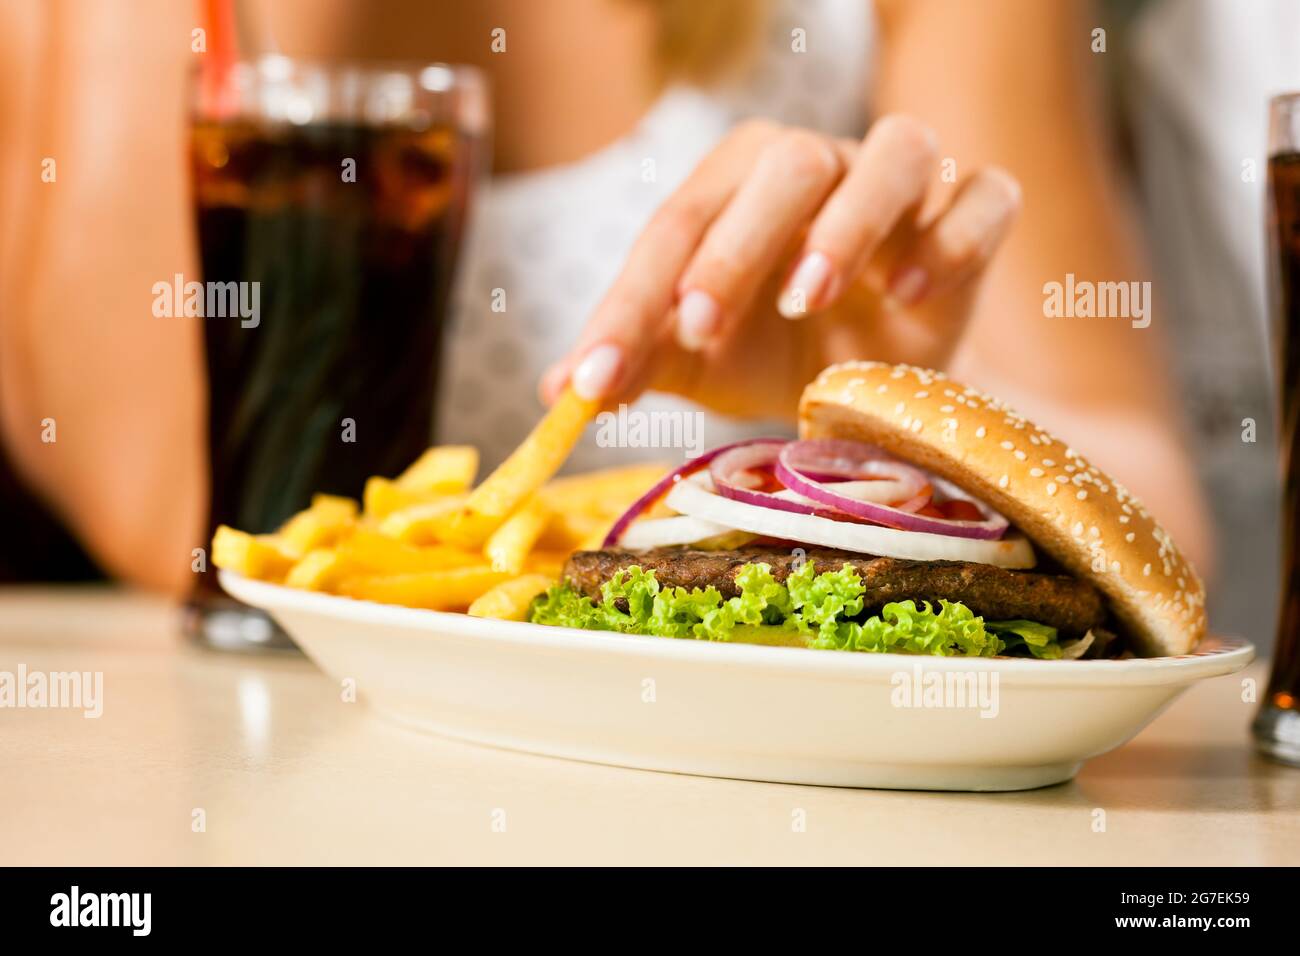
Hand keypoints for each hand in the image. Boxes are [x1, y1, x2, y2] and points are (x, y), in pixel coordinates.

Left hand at [540, 115, 1020, 417]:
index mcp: (737, 186)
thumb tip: (555, 394)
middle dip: (735, 247)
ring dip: (851, 220)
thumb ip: (640, 361)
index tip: (596, 379)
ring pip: (895, 152)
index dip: (632, 302)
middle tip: (700, 327)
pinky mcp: (973, 213)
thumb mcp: (702, 361)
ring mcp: (905, 183)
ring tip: (809, 296)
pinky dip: (953, 237)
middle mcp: (820, 166)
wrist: (873, 376)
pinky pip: (984, 197)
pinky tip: (910, 293)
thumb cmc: (776, 349)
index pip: (677, 226)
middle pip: (783, 168)